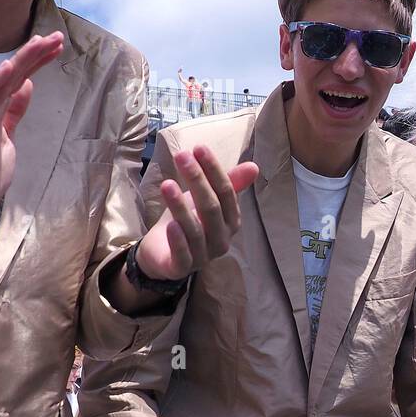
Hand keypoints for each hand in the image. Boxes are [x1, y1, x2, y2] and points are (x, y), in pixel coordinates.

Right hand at [0, 32, 62, 222]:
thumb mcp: (7, 135)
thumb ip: (14, 110)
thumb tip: (28, 85)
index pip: (18, 77)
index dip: (36, 60)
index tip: (57, 46)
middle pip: (12, 73)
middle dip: (35, 53)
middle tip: (57, 36)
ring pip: (1, 81)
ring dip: (21, 60)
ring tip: (41, 42)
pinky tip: (8, 66)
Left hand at [135, 146, 258, 280]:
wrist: (161, 252)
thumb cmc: (188, 221)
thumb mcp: (206, 199)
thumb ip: (229, 184)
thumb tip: (254, 166)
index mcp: (231, 221)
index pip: (226, 192)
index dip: (213, 170)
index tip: (198, 148)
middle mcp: (221, 239)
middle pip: (211, 208)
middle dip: (197, 180)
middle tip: (181, 156)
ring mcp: (203, 256)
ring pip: (195, 230)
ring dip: (180, 206)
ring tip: (167, 184)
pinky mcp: (182, 268)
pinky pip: (183, 255)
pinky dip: (178, 240)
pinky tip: (170, 224)